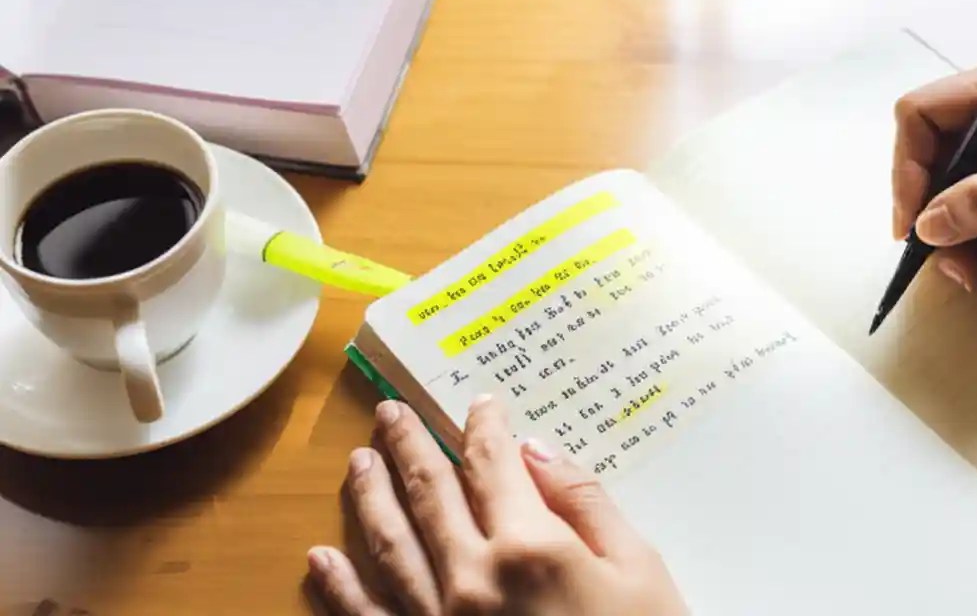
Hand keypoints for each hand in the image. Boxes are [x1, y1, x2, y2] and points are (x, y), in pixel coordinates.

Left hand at [306, 397, 687, 615]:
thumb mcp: (638, 570)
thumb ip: (585, 505)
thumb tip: (537, 452)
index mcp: (530, 547)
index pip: (493, 465)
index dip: (484, 428)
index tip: (480, 405)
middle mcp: (473, 578)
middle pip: (429, 494)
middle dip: (409, 447)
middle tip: (390, 413)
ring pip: (390, 545)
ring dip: (369, 498)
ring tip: (358, 462)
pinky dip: (340, 588)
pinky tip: (320, 559)